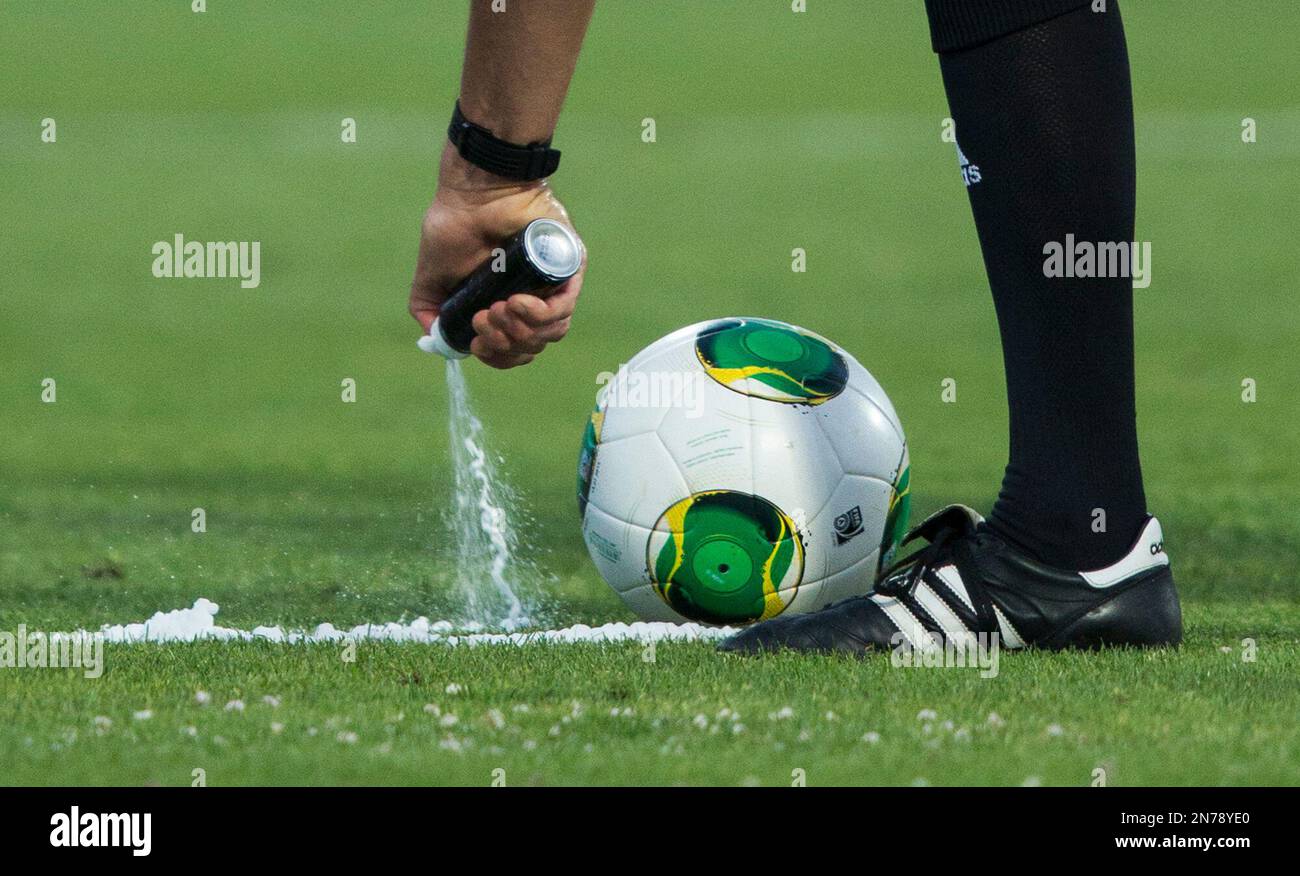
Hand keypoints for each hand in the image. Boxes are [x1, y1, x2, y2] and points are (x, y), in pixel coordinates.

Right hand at [410, 145, 584, 368]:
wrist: (474, 193)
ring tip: (496, 307)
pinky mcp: (569, 268)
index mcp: (504, 306)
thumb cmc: (454, 226)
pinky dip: (539, 314)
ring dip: (519, 330)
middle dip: (503, 344)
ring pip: (550, 333)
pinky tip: (517, 301)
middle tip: (482, 319)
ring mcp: (553, 285)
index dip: (497, 356)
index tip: (476, 344)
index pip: (514, 350)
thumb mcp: (431, 276)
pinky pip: (564, 308)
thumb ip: (429, 308)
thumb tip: (438, 340)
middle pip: (531, 346)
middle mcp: (532, 299)